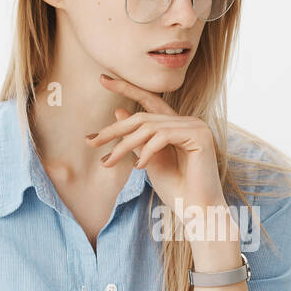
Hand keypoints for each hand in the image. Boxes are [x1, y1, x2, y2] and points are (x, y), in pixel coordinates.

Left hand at [87, 73, 226, 220]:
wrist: (199, 211)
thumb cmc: (177, 190)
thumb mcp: (148, 161)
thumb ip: (136, 138)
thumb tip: (118, 111)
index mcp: (177, 125)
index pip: (149, 100)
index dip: (126, 87)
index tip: (102, 79)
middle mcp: (188, 121)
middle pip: (143, 116)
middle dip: (114, 130)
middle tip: (91, 141)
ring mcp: (196, 126)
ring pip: (149, 127)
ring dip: (124, 145)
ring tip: (109, 162)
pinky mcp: (199, 135)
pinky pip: (162, 136)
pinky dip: (146, 151)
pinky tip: (139, 167)